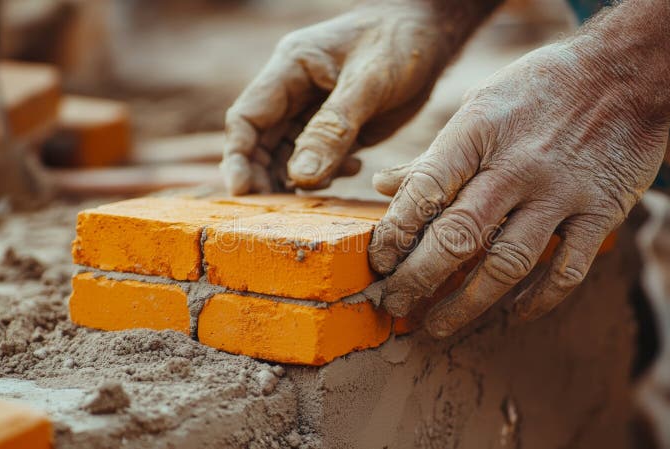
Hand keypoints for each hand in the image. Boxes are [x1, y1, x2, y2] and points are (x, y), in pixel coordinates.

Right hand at [221, 1, 462, 193]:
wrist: (430, 31)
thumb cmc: (399, 41)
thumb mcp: (368, 83)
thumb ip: (333, 128)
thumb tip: (300, 176)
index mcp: (290, 69)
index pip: (247, 117)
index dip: (238, 157)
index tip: (241, 193)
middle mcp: (295, 92)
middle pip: (261, 143)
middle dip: (265, 177)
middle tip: (278, 209)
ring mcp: (315, 111)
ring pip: (290, 155)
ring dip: (300, 179)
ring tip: (323, 190)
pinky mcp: (339, 127)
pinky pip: (321, 158)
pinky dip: (330, 171)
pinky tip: (357, 166)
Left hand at [369, 42, 669, 337]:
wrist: (625, 71)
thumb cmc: (537, 89)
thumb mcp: (478, 105)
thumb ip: (435, 154)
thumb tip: (385, 185)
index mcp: (477, 133)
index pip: (424, 191)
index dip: (395, 233)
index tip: (377, 263)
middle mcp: (515, 167)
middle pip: (458, 236)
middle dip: (418, 279)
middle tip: (393, 304)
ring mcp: (559, 192)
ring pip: (507, 264)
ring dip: (467, 303)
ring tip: (437, 325)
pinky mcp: (599, 212)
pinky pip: (566, 270)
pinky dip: (538, 300)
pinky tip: (514, 313)